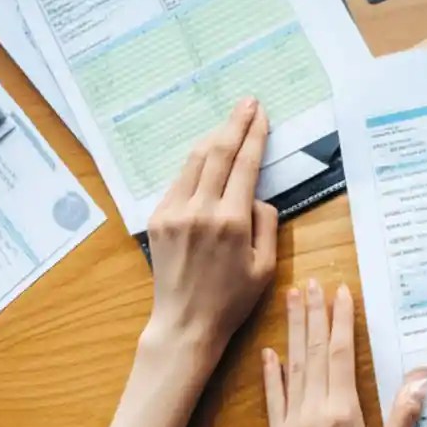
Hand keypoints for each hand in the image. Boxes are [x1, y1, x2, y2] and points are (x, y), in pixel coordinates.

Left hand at [143, 97, 278, 359]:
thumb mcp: (266, 265)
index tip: (261, 114)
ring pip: (195, 161)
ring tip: (228, 123)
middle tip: (246, 102)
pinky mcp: (158, 218)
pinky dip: (195, 164)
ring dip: (213, 138)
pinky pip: (179, 181)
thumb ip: (267, 223)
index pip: (246, 164)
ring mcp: (174, 212)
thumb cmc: (232, 300)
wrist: (185, 323)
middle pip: (218, 152)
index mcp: (231, 221)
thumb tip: (257, 196)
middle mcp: (200, 210)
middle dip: (235, 123)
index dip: (254, 134)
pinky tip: (205, 158)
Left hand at [262, 280, 426, 426]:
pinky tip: (268, 354)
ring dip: (291, 333)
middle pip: (313, 353)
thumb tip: (423, 377)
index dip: (340, 321)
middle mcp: (313, 411)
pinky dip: (271, 375)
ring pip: (292, 368)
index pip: (339, 354)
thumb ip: (404, 417)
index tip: (341, 292)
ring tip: (290, 300)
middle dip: (312, 315)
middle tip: (311, 282)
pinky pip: (273, 400)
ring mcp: (291, 423)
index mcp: (342, 412)